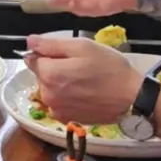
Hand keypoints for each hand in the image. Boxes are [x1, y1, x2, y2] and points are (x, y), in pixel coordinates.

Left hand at [24, 34, 141, 122]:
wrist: (130, 97)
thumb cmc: (109, 68)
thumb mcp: (82, 47)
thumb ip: (51, 44)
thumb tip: (29, 42)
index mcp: (49, 74)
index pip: (33, 59)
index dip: (48, 53)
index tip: (66, 54)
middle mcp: (47, 94)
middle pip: (41, 75)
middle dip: (54, 68)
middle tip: (79, 66)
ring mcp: (56, 109)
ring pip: (49, 89)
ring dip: (60, 83)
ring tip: (83, 80)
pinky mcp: (65, 119)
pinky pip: (58, 102)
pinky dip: (66, 97)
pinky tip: (83, 94)